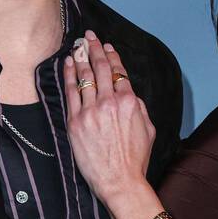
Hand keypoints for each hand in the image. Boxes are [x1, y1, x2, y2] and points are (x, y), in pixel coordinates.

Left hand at [62, 30, 154, 204]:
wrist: (120, 181)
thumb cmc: (135, 159)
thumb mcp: (148, 129)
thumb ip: (139, 107)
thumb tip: (129, 94)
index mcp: (130, 102)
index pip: (118, 72)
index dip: (111, 56)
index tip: (106, 46)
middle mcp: (110, 103)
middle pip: (100, 69)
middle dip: (94, 49)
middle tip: (89, 37)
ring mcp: (91, 111)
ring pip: (85, 77)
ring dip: (81, 57)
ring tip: (77, 46)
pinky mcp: (76, 122)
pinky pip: (71, 93)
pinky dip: (70, 75)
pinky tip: (69, 64)